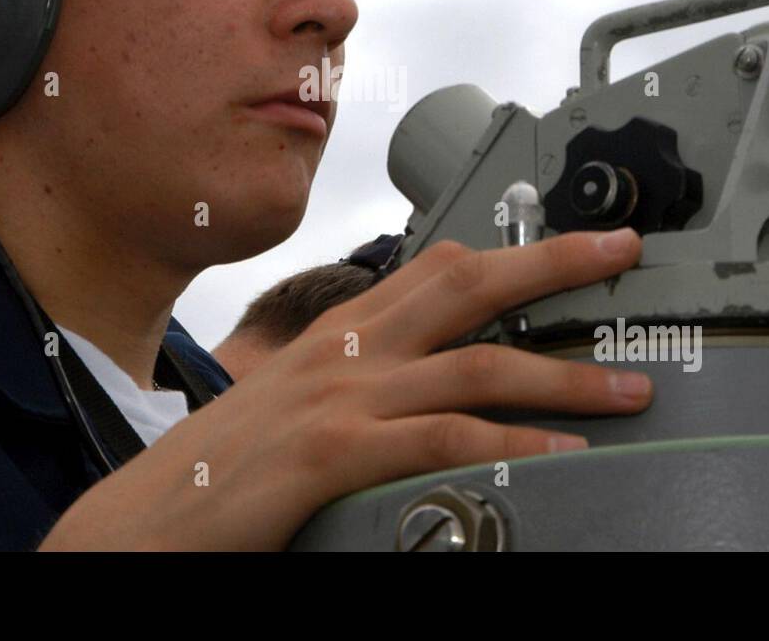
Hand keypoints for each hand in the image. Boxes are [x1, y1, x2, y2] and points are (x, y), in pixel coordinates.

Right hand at [38, 227, 650, 550]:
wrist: (140, 524)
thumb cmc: (223, 470)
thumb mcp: (295, 403)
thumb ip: (361, 384)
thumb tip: (427, 391)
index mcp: (337, 334)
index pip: (435, 268)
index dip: (508, 249)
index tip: (567, 243)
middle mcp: (345, 351)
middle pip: (467, 284)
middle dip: (552, 261)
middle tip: (621, 252)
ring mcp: (340, 397)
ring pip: (475, 362)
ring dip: (563, 373)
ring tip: (628, 387)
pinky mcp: (333, 454)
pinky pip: (442, 439)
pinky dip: (512, 442)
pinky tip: (561, 453)